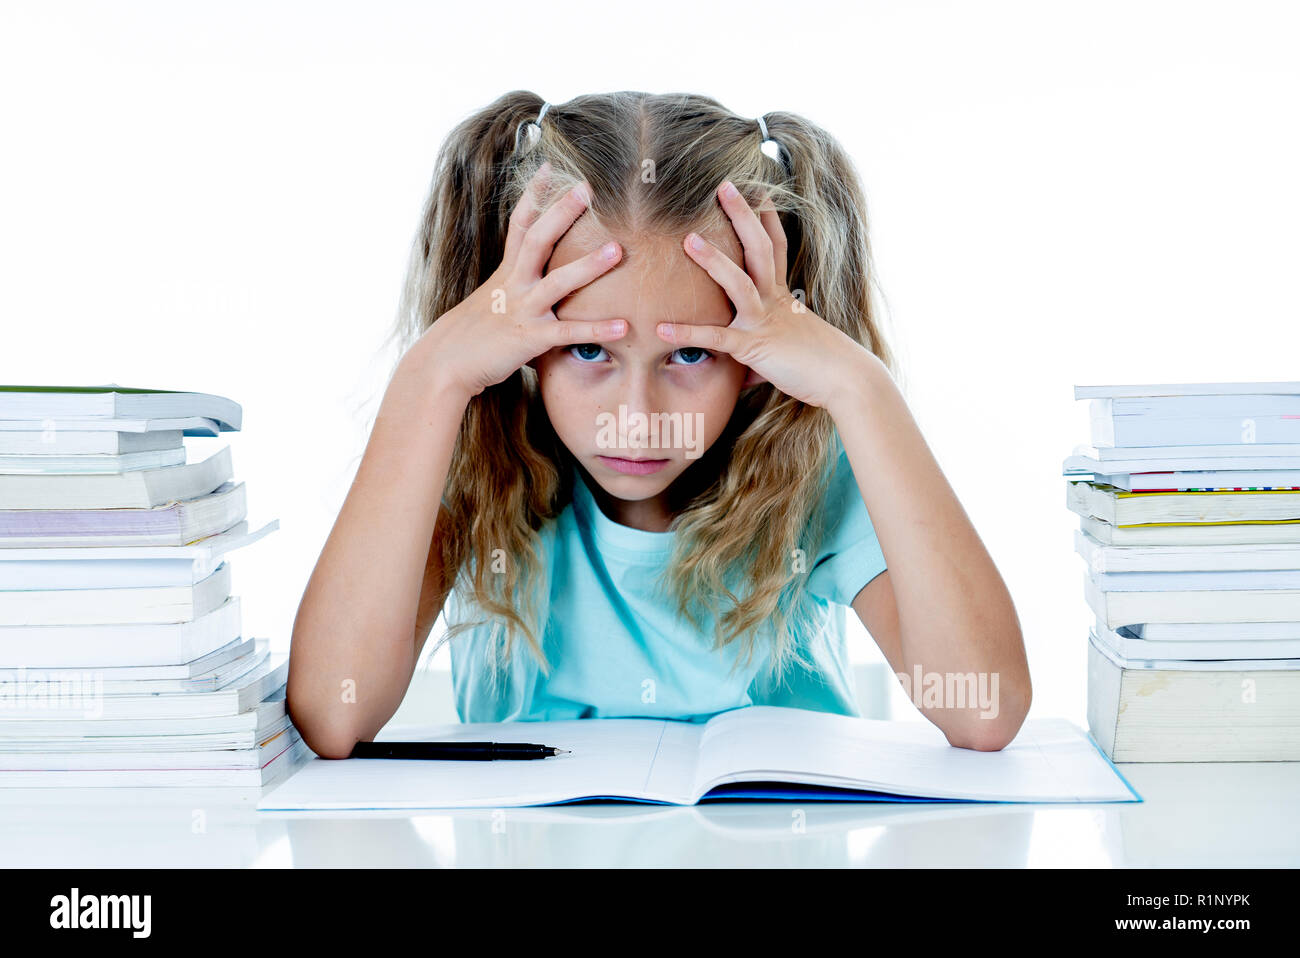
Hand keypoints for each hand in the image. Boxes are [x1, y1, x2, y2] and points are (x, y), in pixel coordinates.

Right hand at [418, 162, 627, 398]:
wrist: (445, 362)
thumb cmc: (473, 334)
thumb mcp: (493, 301)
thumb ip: (516, 288)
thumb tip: (533, 284)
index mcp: (506, 272)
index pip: (520, 224)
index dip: (533, 194)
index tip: (549, 167)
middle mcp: (514, 284)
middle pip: (539, 239)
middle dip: (563, 212)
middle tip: (588, 189)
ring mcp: (522, 309)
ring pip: (558, 282)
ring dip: (589, 266)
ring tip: (617, 250)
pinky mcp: (530, 338)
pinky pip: (568, 331)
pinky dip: (596, 329)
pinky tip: (623, 326)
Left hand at [656, 181, 869, 409]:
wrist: (844, 379)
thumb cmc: (820, 365)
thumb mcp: (791, 348)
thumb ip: (763, 351)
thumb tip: (746, 372)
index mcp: (783, 296)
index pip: (776, 248)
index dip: (768, 218)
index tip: (760, 191)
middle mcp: (774, 301)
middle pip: (760, 248)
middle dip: (742, 216)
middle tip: (723, 186)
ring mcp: (764, 320)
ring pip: (739, 283)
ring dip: (714, 260)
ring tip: (688, 239)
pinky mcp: (754, 346)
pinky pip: (718, 338)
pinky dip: (689, 333)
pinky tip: (662, 328)